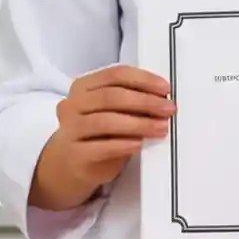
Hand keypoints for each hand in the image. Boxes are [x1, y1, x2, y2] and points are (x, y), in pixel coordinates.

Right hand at [30, 64, 174, 210]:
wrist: (70, 163)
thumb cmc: (97, 133)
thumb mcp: (112, 111)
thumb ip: (131, 101)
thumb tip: (161, 98)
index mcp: (84, 86)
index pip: (115, 75)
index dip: (143, 79)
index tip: (165, 88)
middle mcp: (73, 104)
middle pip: (111, 96)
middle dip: (145, 101)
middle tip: (168, 109)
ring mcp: (70, 129)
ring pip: (106, 121)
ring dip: (139, 124)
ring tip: (160, 128)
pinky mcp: (74, 154)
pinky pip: (100, 148)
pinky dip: (123, 145)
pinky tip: (139, 144)